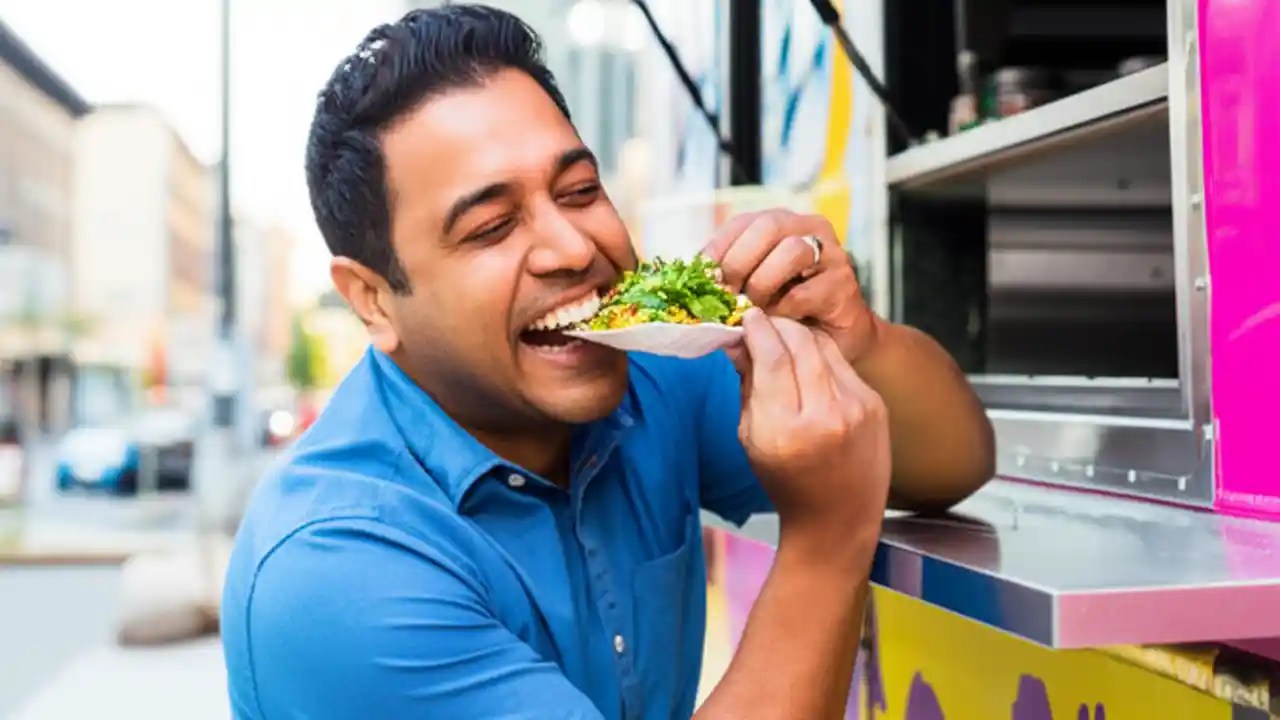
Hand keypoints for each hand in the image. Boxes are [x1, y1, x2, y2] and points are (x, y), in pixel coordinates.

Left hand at [704, 209, 877, 364]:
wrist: (832, 343)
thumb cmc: (784, 314)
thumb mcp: (749, 295)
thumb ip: (727, 287)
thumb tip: (695, 290)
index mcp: (779, 225)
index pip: (741, 222)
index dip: (717, 248)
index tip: (702, 277)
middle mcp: (808, 229)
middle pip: (768, 226)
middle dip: (739, 261)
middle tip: (726, 294)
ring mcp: (831, 255)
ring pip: (791, 251)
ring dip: (763, 283)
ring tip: (754, 309)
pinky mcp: (844, 286)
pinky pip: (805, 292)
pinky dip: (783, 310)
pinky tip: (777, 322)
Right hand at [734, 309, 890, 553]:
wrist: (837, 519)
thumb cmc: (787, 484)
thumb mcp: (751, 438)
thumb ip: (746, 384)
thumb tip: (737, 341)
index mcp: (784, 429)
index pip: (771, 356)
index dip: (757, 329)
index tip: (747, 318)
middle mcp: (824, 415)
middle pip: (800, 342)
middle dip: (777, 326)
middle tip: (762, 324)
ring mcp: (855, 408)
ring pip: (823, 346)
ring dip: (799, 337)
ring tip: (783, 341)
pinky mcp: (874, 404)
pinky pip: (842, 364)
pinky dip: (821, 358)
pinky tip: (809, 367)